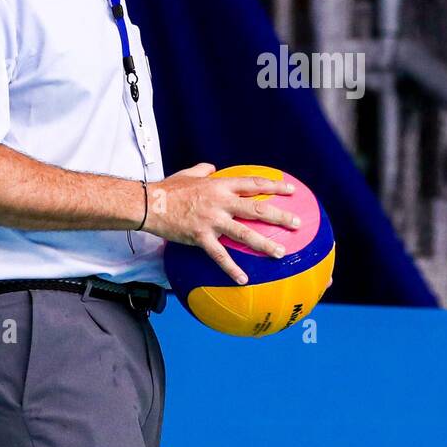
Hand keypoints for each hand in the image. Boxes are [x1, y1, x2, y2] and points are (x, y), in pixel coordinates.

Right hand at [144, 162, 302, 284]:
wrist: (149, 204)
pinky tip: (244, 279)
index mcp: (220, 185)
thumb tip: (212, 167)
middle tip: (297, 224)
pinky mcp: (200, 237)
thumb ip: (204, 170)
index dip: (274, 186)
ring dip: (264, 244)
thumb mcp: (188, 174)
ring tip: (281, 253)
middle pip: (257, 209)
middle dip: (280, 216)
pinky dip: (232, 268)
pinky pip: (220, 255)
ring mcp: (212, 221)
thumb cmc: (168, 189)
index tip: (292, 190)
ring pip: (244, 233)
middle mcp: (220, 202)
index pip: (254, 184)